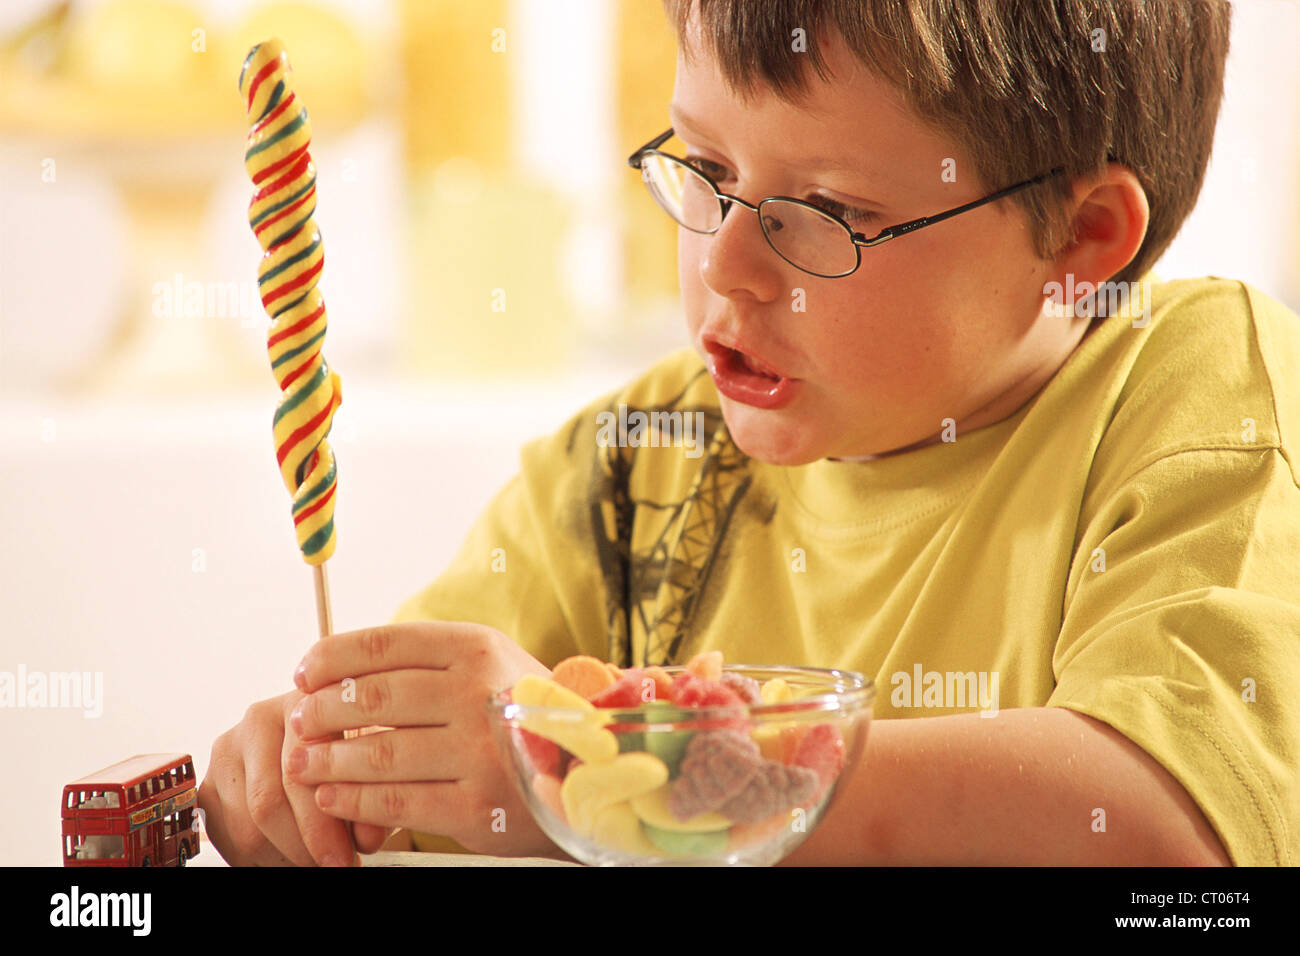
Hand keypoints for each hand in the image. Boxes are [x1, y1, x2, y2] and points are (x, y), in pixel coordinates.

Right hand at [197, 689, 386, 865]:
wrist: (326, 741)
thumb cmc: (356, 749)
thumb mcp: (375, 760)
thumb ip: (375, 793)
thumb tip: (367, 838)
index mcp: (304, 702)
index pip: (300, 772)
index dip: (323, 824)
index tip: (344, 857)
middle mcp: (259, 717)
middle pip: (267, 802)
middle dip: (303, 846)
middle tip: (332, 865)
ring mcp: (228, 748)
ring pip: (245, 825)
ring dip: (282, 855)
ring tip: (314, 859)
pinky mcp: (209, 781)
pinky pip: (226, 835)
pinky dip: (258, 858)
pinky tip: (290, 855)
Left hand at [284, 621, 561, 856]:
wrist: (589, 770)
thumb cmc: (521, 712)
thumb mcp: (490, 665)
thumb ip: (428, 661)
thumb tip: (339, 667)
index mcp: (476, 648)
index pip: (383, 645)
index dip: (331, 657)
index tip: (303, 672)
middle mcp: (476, 694)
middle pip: (372, 698)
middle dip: (321, 711)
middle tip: (300, 721)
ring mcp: (478, 753)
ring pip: (377, 754)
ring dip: (327, 760)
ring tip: (303, 762)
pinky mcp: (475, 807)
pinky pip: (395, 802)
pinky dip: (352, 800)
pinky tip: (331, 797)